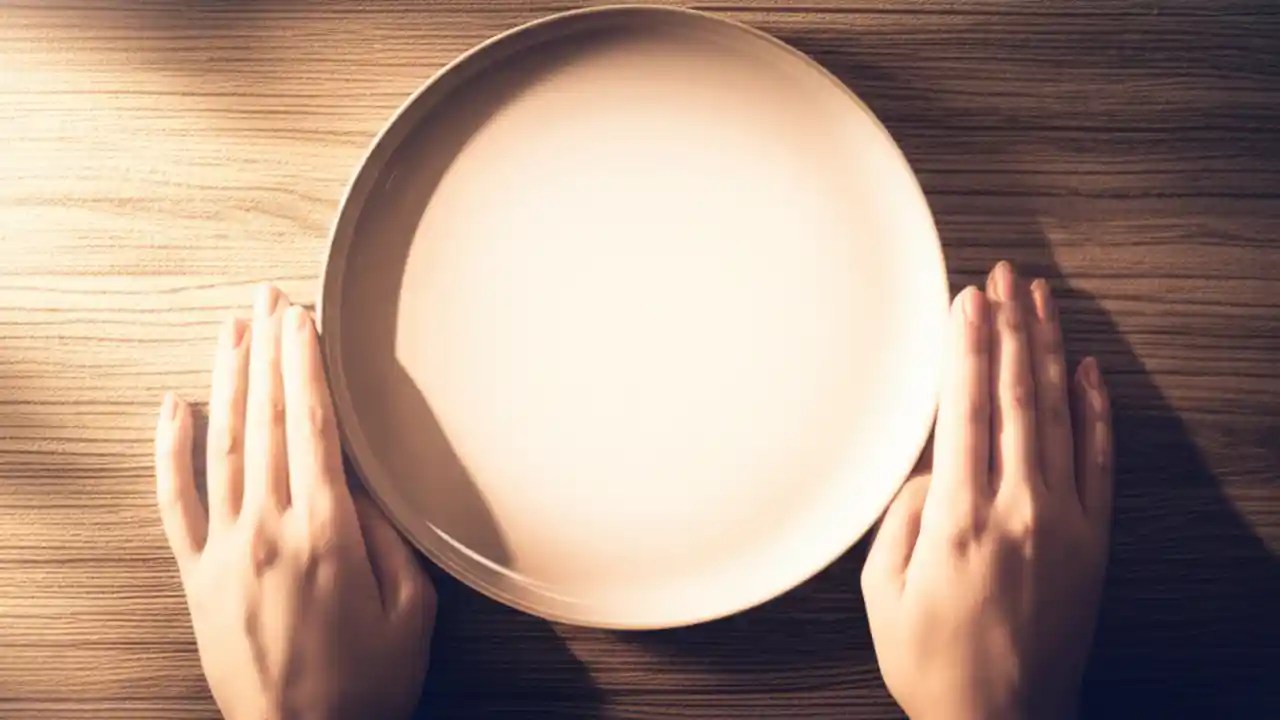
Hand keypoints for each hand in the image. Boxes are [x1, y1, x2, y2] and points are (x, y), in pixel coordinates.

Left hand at [154, 285, 435, 719]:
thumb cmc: (367, 682)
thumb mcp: (410, 611)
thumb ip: (389, 541)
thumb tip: (364, 488)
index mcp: (328, 535)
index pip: (311, 428)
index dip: (304, 366)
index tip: (303, 319)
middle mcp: (270, 530)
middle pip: (266, 421)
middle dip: (269, 352)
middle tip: (271, 297)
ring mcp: (226, 550)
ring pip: (222, 446)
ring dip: (228, 379)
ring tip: (234, 327)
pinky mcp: (198, 574)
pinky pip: (176, 500)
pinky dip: (170, 449)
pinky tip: (174, 404)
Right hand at [861, 262, 1112, 719]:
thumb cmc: (932, 662)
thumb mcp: (883, 593)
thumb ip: (902, 520)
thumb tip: (931, 473)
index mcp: (957, 521)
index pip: (964, 411)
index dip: (965, 348)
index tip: (967, 301)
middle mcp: (1016, 511)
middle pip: (1017, 397)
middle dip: (1009, 328)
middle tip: (1006, 277)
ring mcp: (1063, 523)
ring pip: (1059, 416)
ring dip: (1050, 352)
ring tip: (1043, 301)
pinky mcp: (1093, 542)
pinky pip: (1099, 461)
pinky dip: (1096, 411)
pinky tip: (1089, 370)